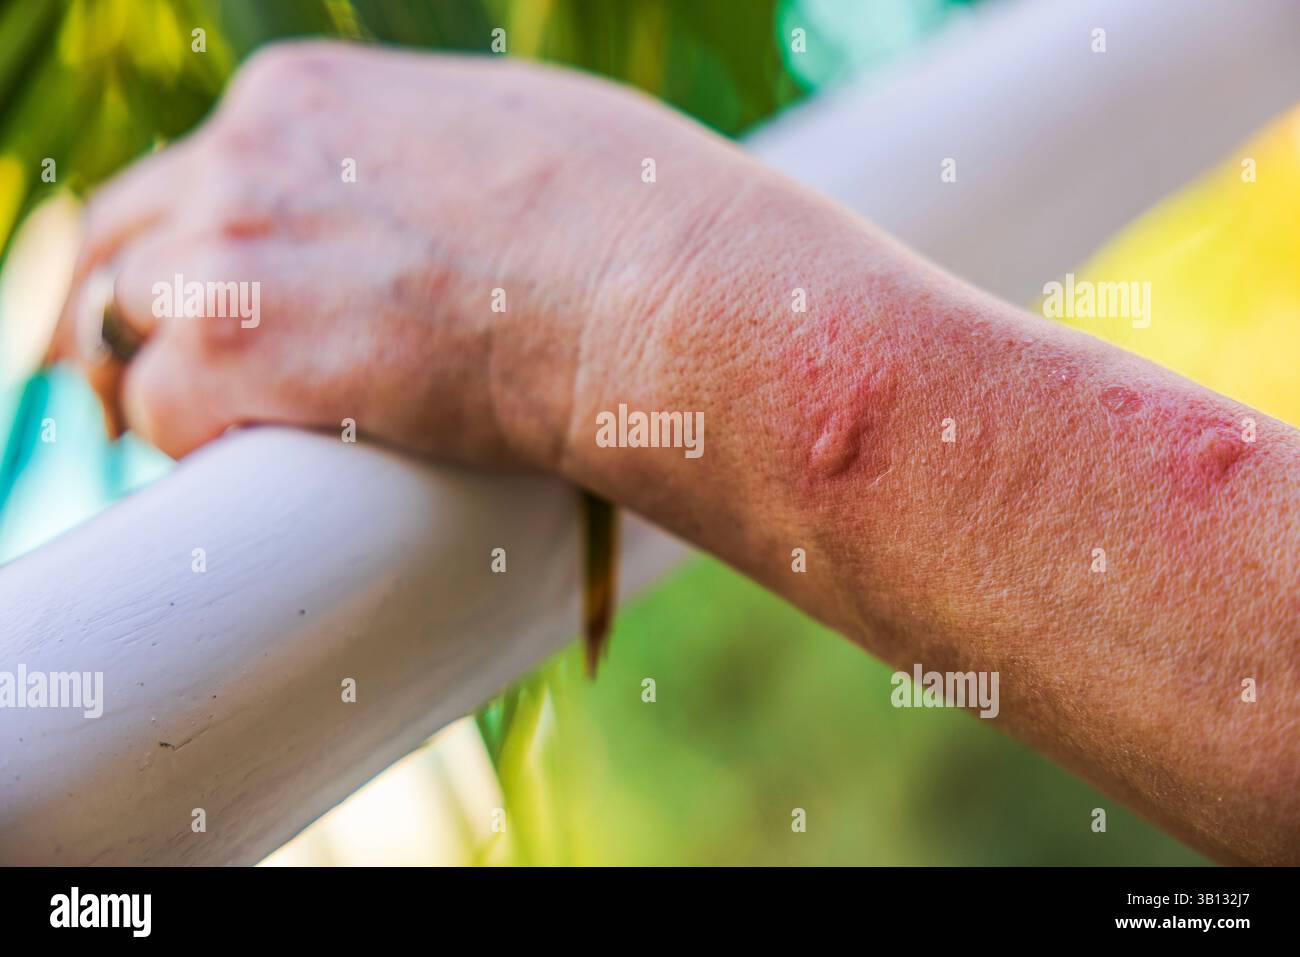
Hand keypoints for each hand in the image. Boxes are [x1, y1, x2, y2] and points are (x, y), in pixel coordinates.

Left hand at [52, 40, 746, 466]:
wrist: (658, 299)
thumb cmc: (631, 224)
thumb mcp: (504, 140)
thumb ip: (413, 165)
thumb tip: (407, 222)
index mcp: (305, 101)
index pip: (193, 178)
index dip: (199, 253)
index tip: (222, 310)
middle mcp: (246, 157)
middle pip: (126, 245)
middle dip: (147, 315)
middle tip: (193, 379)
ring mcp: (234, 249)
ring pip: (127, 329)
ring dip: (172, 382)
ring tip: (242, 432)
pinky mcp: (243, 349)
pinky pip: (159, 410)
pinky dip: (198, 443)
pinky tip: (264, 459)